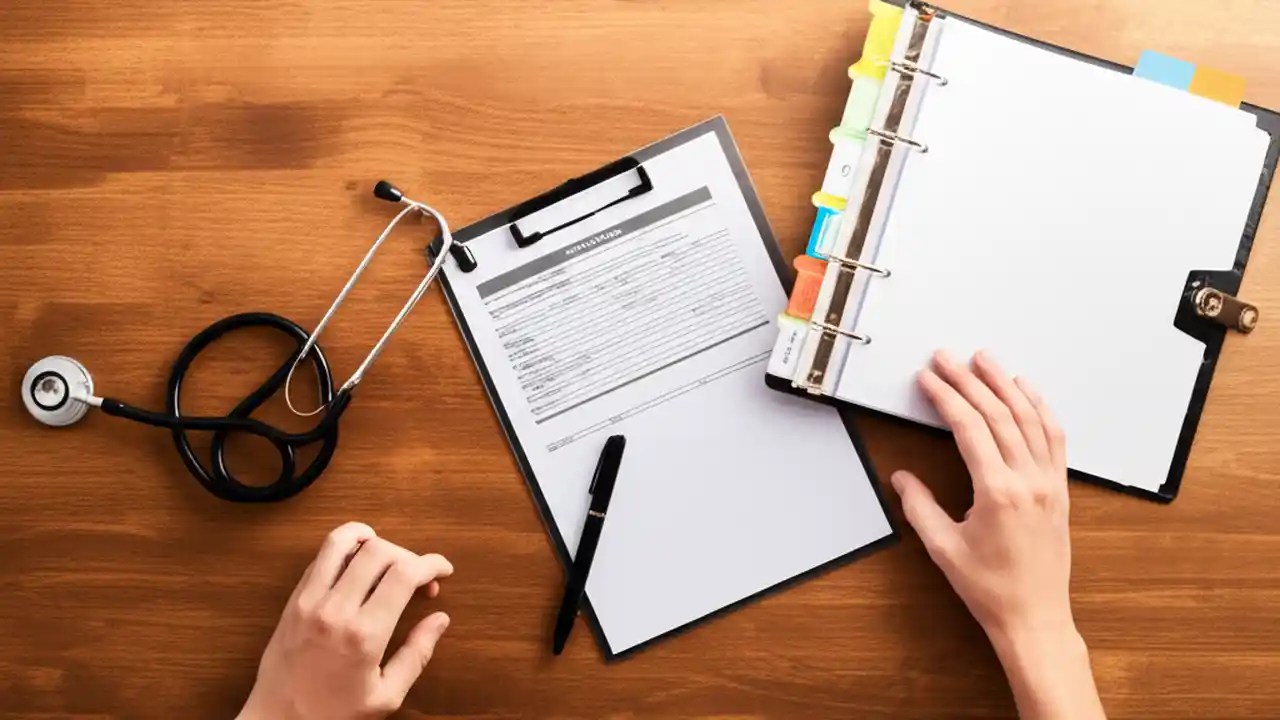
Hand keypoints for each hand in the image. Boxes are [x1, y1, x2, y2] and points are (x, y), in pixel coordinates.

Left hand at [237, 523, 453, 719]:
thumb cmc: (333, 715)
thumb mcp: (386, 695)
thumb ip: (417, 654)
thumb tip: (439, 619)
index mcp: (365, 635)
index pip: (404, 573)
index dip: (431, 563)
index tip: (442, 570)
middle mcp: (336, 610)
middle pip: (379, 550)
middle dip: (408, 554)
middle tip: (417, 575)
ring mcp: (310, 601)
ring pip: (340, 542)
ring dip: (369, 537)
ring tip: (385, 551)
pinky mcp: (293, 601)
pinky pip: (318, 559)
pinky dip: (342, 550)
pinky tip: (356, 565)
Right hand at [891, 350, 1103, 719]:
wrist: (1035, 617)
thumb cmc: (990, 589)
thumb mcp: (943, 548)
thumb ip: (920, 506)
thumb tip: (901, 477)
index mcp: (999, 492)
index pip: (969, 428)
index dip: (946, 397)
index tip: (928, 378)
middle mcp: (1029, 481)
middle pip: (998, 414)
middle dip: (969, 381)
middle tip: (946, 357)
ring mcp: (1050, 483)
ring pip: (1030, 418)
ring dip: (1006, 384)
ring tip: (985, 360)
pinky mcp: (1060, 489)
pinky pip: (1054, 437)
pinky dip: (1040, 407)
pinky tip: (1027, 391)